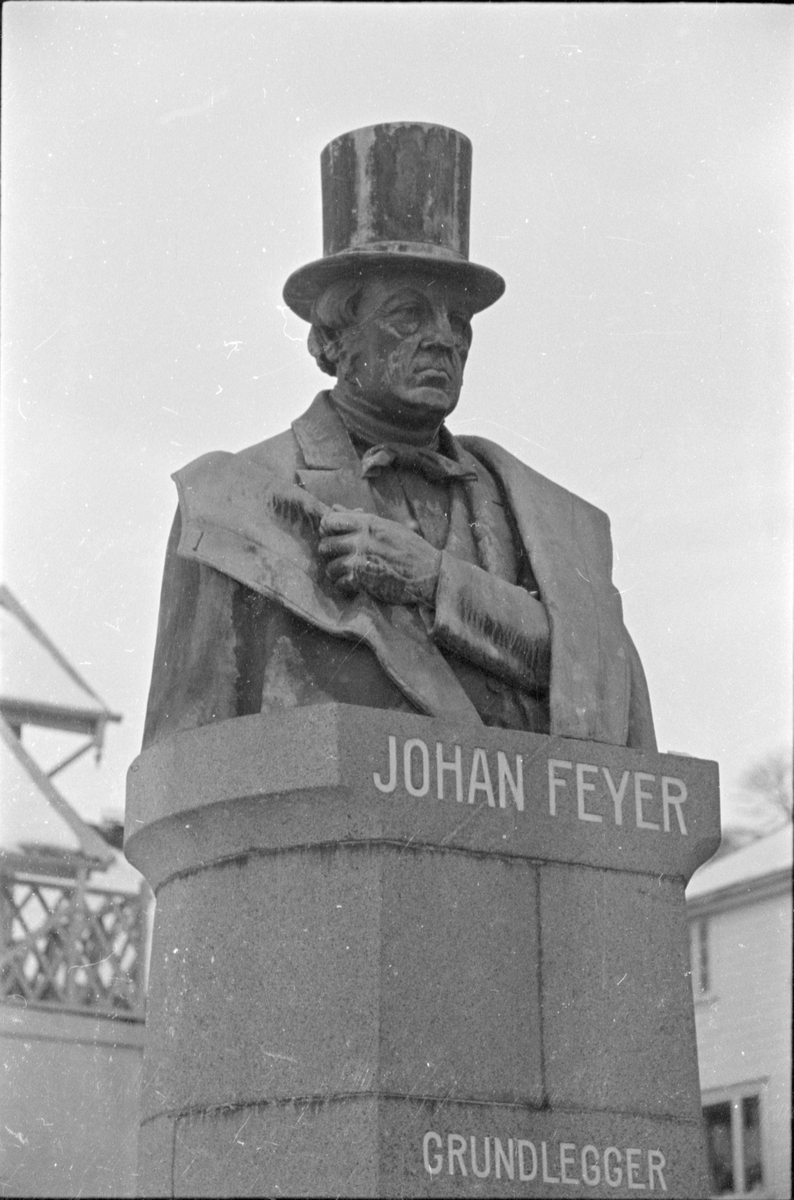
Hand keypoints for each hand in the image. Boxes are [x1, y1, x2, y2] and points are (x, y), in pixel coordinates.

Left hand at [317, 506, 440, 606]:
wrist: (429, 572)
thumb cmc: (410, 547)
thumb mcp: (386, 526)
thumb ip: (359, 518)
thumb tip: (334, 507)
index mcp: (368, 523)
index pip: (329, 521)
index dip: (327, 529)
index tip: (333, 536)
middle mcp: (362, 540)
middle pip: (325, 545)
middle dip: (329, 553)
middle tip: (338, 557)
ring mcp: (361, 560)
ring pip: (330, 567)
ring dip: (335, 571)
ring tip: (346, 572)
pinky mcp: (363, 580)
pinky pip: (339, 583)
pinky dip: (343, 585)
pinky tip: (353, 583)